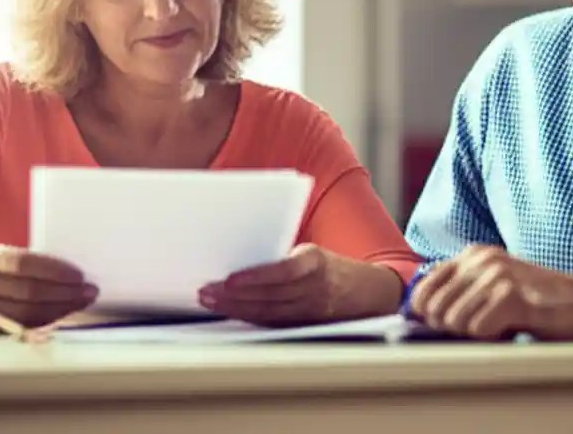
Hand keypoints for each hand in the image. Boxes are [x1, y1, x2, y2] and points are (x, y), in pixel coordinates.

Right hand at [0, 244, 97, 331]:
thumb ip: (21, 260)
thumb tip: (66, 269)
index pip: (26, 263)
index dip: (56, 270)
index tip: (79, 274)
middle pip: (31, 292)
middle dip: (66, 292)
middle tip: (90, 290)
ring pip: (28, 314)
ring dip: (61, 309)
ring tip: (82, 302)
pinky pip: (20, 327)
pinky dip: (44, 322)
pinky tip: (62, 316)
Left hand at [198, 244, 403, 325]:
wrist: (366, 291)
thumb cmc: (329, 264)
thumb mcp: (311, 251)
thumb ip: (283, 254)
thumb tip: (238, 248)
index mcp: (317, 262)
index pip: (284, 271)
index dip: (256, 277)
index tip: (230, 279)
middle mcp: (315, 289)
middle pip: (269, 296)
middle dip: (234, 295)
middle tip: (205, 291)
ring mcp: (310, 310)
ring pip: (267, 313)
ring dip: (234, 308)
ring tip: (209, 301)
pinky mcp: (303, 324)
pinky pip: (271, 322)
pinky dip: (248, 317)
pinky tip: (229, 311)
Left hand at [410, 245, 572, 339]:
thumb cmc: (539, 301)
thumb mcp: (495, 286)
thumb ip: (463, 292)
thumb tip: (423, 317)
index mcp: (473, 255)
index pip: (423, 290)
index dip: (427, 316)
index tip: (447, 326)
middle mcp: (481, 260)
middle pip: (435, 310)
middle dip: (451, 328)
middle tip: (480, 329)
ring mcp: (497, 276)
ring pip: (455, 321)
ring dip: (474, 333)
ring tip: (500, 326)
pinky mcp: (512, 296)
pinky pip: (479, 329)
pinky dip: (493, 337)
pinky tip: (512, 329)